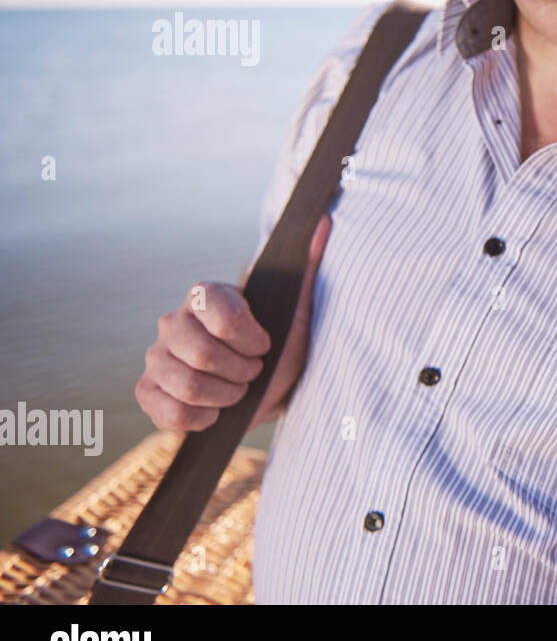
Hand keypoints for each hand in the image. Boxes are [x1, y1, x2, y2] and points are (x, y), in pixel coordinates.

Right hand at [136, 215, 330, 433]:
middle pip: (201, 354)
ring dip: (223, 396)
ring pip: (185, 384)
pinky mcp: (149, 390)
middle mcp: (173, 321)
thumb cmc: (281, 346)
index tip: (266, 346)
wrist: (266, 388)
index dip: (250, 339)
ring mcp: (156, 356)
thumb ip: (307, 265)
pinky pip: (166, 411)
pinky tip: (214, 413)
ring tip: (238, 392)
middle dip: (240, 372)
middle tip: (254, 372)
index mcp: (206, 295)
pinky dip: (198, 418)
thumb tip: (324, 221)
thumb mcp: (298, 310)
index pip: (220, 315)